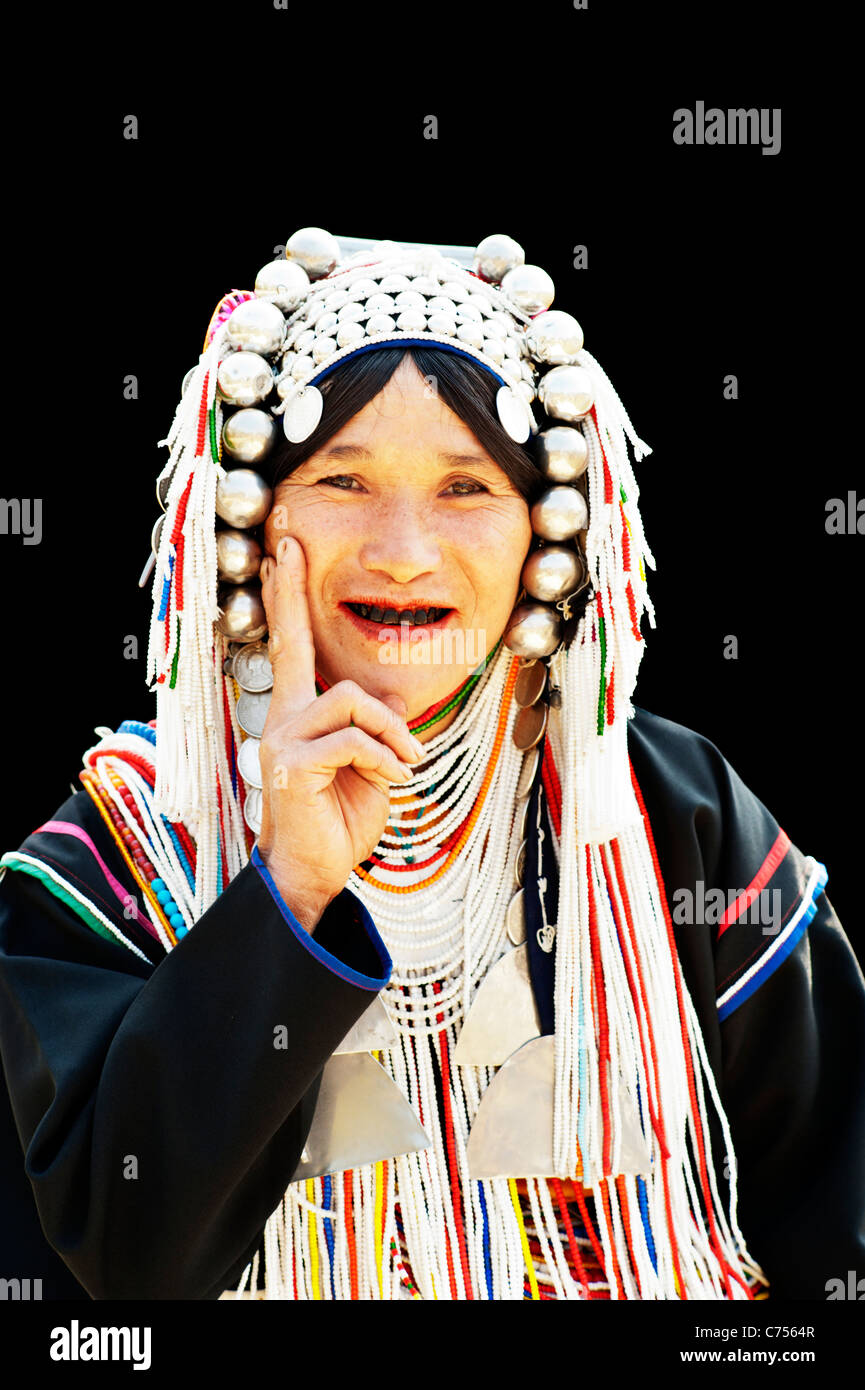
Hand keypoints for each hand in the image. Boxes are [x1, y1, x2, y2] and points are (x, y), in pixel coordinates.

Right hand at [256, 536, 423, 931]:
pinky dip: (386, 759)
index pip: (290, 645)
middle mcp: (283, 718)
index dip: (284, 598)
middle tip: (287, 542)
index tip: (281, 552)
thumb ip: (373, 729)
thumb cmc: (341, 819)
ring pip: (349, 698)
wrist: (316, 872)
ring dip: (390, 730)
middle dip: (289, 592)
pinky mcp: (293, 765)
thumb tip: (390, 702)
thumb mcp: (370, 766)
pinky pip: (355, 741)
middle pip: (298, 647)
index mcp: (300, 715)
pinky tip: (391, 782)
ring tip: (403, 765)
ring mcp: (282, 739)